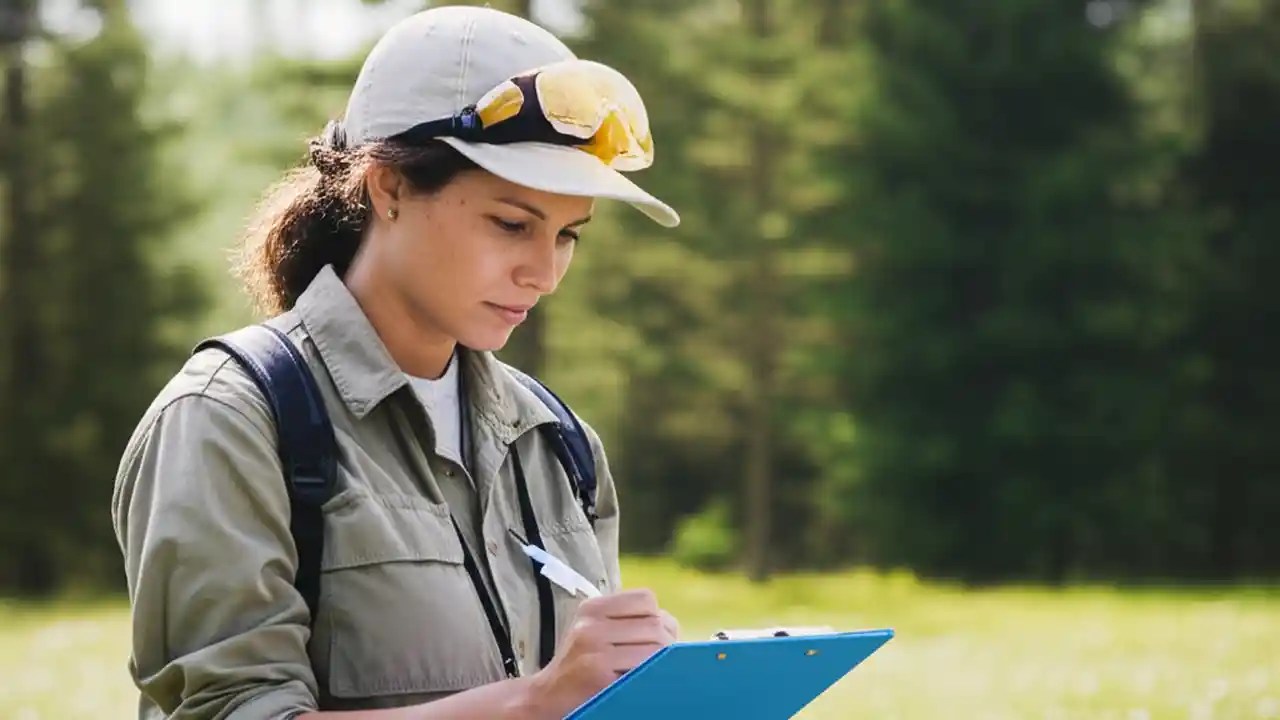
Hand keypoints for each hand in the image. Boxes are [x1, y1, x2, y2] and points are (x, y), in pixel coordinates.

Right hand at [524, 588, 678, 717]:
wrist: (545, 699)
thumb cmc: (578, 667)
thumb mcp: (594, 632)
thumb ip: (629, 622)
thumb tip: (671, 624)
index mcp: (591, 609)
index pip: (645, 599)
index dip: (658, 618)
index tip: (652, 638)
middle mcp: (590, 625)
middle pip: (655, 625)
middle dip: (666, 645)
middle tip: (659, 663)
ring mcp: (594, 650)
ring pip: (655, 648)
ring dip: (662, 663)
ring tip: (651, 673)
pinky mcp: (599, 675)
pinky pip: (644, 670)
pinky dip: (652, 677)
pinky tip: (642, 683)